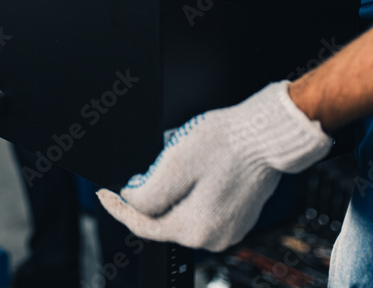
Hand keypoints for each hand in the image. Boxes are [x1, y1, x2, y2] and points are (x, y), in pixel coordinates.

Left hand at [98, 81, 330, 250]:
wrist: (268, 135)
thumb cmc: (228, 143)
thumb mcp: (175, 163)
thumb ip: (147, 192)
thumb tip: (131, 202)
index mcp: (196, 229)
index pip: (142, 225)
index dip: (118, 208)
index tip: (103, 194)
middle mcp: (213, 237)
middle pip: (162, 222)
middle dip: (146, 199)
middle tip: (141, 172)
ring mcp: (229, 229)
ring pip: (181, 216)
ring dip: (169, 196)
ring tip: (173, 166)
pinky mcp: (238, 217)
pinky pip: (202, 211)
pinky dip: (189, 195)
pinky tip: (194, 173)